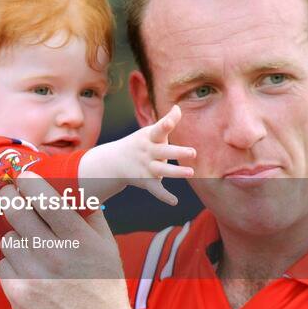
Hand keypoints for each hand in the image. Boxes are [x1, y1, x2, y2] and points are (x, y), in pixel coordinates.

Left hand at [0, 172, 137, 308]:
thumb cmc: (104, 286)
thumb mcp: (107, 246)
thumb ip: (89, 214)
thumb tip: (72, 187)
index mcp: (78, 238)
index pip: (44, 198)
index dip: (28, 182)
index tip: (23, 177)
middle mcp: (54, 254)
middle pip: (15, 212)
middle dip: (8, 198)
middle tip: (6, 194)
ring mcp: (34, 276)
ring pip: (8, 240)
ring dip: (15, 238)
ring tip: (28, 245)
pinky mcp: (19, 295)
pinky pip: (4, 266)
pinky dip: (13, 265)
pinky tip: (27, 270)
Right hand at [80, 104, 194, 204]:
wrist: (114, 162)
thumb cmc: (140, 143)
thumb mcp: (150, 131)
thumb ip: (167, 120)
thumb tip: (178, 107)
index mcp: (150, 138)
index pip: (158, 129)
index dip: (165, 124)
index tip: (172, 118)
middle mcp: (148, 152)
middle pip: (163, 151)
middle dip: (177, 152)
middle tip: (193, 152)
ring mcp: (146, 167)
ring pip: (162, 170)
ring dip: (176, 172)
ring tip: (191, 172)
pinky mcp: (146, 181)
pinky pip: (156, 189)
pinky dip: (164, 196)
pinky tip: (174, 201)